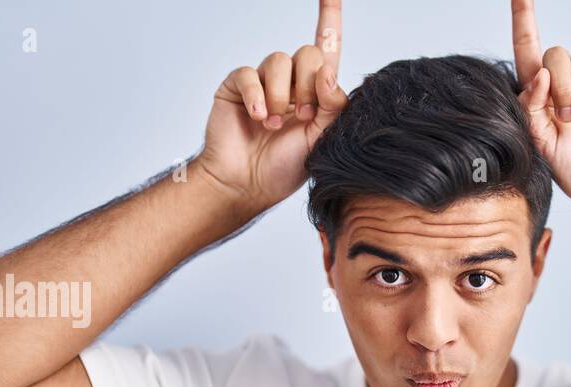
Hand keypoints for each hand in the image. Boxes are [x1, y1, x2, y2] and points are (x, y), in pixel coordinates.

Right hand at [196, 0, 347, 215]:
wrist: (249, 184)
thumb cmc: (286, 166)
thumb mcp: (323, 139)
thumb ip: (333, 105)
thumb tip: (328, 74)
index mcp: (317, 93)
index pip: (327, 49)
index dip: (329, 19)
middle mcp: (291, 82)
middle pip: (308, 53)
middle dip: (309, 86)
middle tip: (303, 116)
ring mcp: (263, 82)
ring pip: (280, 60)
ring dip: (283, 96)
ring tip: (277, 125)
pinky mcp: (237, 86)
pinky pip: (250, 73)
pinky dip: (257, 96)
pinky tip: (260, 119)